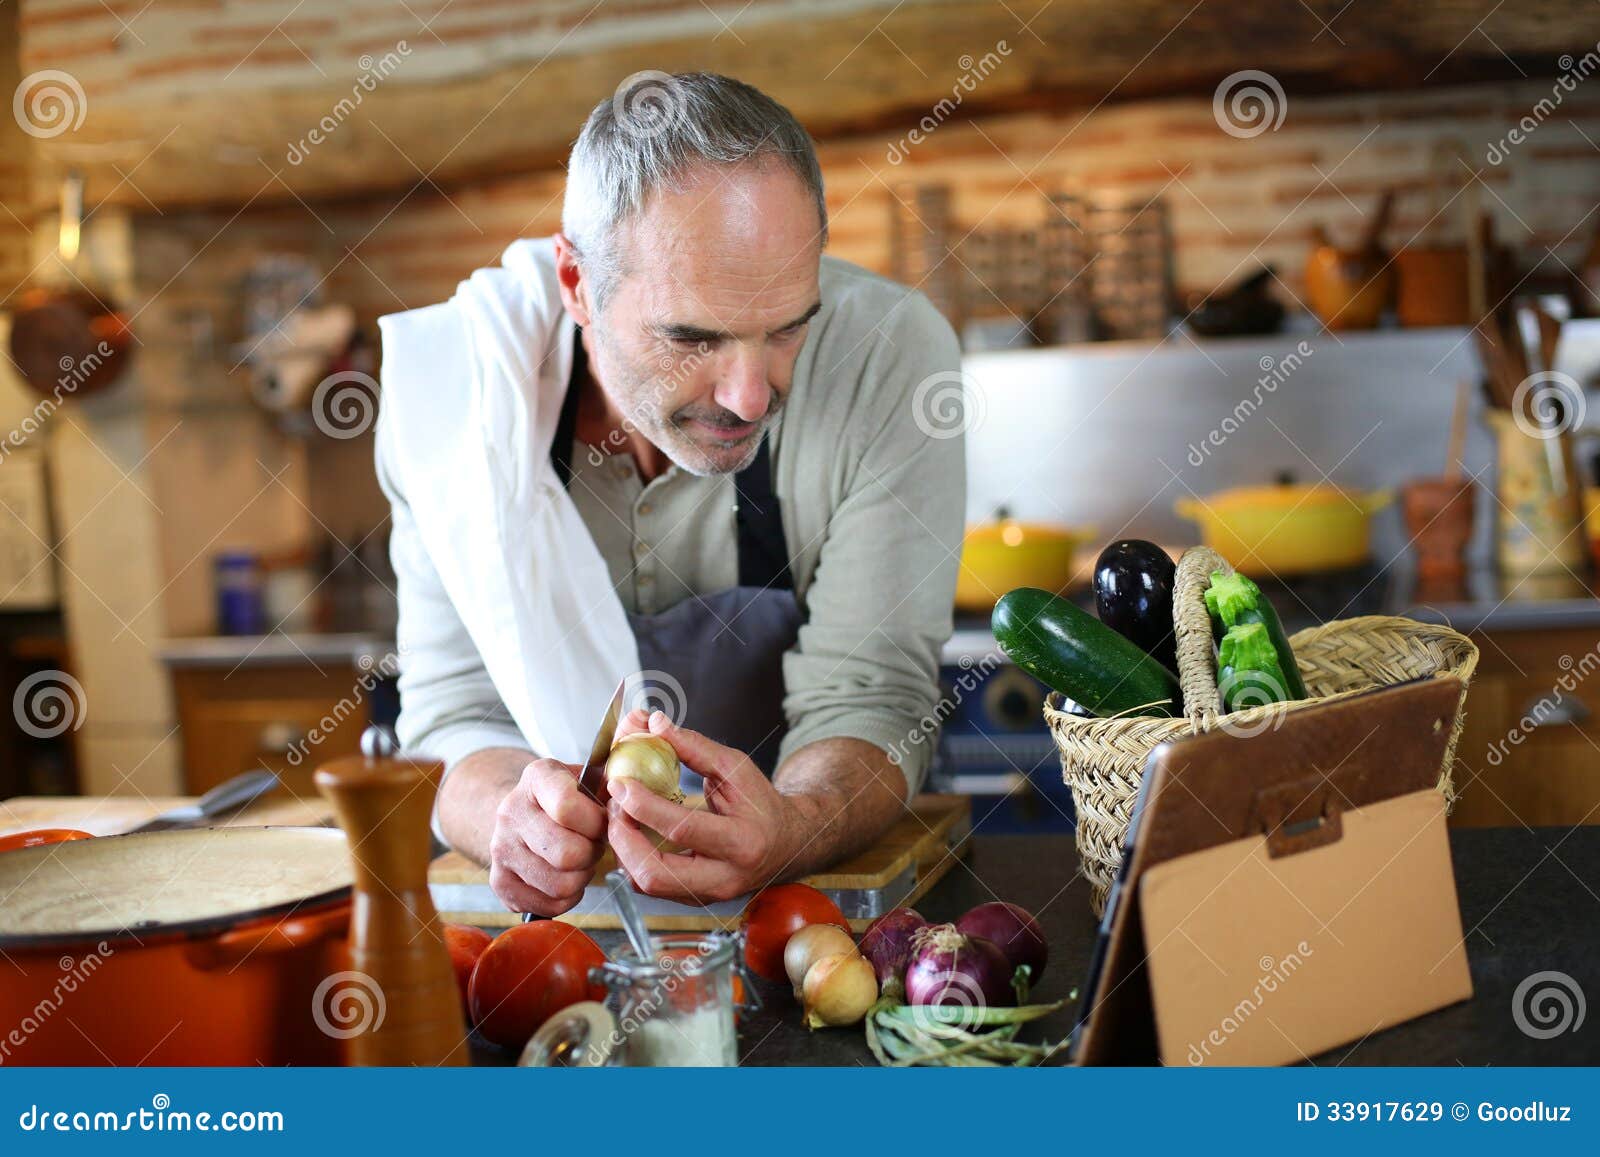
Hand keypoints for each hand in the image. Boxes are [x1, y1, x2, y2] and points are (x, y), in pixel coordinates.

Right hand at [487, 757, 606, 915]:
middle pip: (567, 854)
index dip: (596, 823)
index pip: (567, 807)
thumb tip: (629, 806)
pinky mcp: (500, 882)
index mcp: (536, 778)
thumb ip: (611, 787)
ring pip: (560, 885)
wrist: (523, 813)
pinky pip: (549, 904)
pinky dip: (568, 897)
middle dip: (592, 854)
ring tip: (581, 860)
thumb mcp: (588, 778)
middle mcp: (511, 812)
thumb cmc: (568, 796)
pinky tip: (566, 876)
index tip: (603, 822)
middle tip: (594, 845)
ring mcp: (501, 849)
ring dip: (581, 877)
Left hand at [607, 711, 796, 903]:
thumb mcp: (736, 768)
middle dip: (623, 839)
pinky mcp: (694, 900)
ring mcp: (708, 895)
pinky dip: (633, 860)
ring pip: (648, 886)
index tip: (620, 783)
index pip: (682, 829)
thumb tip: (655, 723)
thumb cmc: (760, 803)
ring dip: (623, 850)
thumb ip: (695, 746)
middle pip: (656, 874)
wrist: (786, 844)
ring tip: (620, 816)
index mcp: (742, 842)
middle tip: (613, 807)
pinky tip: (631, 833)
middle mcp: (725, 877)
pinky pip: (652, 888)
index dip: (643, 806)